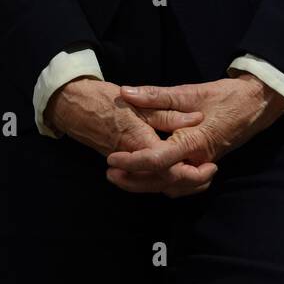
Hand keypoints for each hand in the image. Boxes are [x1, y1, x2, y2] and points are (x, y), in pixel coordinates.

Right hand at [45, 76, 218, 197]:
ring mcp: (125, 163)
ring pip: (155, 184)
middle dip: (189, 183)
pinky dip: (163, 179)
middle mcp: (131, 158)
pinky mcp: (123, 163)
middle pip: (164, 182)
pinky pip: (145, 178)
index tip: (210, 166)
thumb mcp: (138, 101)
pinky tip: (177, 171)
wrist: (72, 106)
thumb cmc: (104, 99)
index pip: (168, 167)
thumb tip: (196, 119)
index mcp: (138, 141)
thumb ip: (167, 113)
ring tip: (200, 176)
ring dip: (179, 184)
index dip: (191, 173)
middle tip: (210, 173)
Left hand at [108, 74, 283, 189]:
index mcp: (193, 142)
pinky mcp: (204, 165)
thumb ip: (156, 95)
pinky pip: (183, 184)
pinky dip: (165, 184)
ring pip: (172, 187)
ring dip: (146, 185)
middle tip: (110, 173)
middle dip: (134, 181)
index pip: (158, 161)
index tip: (112, 159)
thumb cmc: (225, 96)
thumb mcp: (190, 91)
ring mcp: (203, 166)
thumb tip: (126, 93)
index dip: (132, 162)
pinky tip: (151, 177)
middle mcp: (198, 160)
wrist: (256, 104)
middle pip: (161, 182)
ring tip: (122, 176)